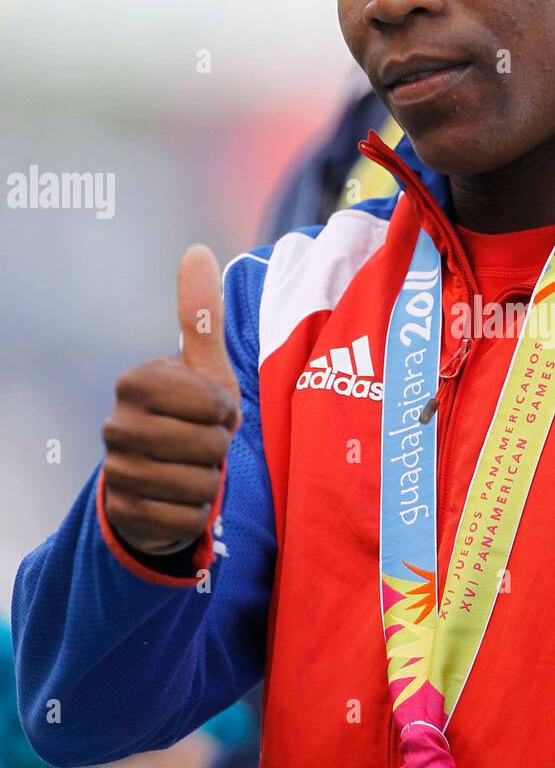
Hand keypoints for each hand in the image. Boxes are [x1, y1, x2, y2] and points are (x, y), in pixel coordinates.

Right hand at [102, 245, 240, 554]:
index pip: (212, 403)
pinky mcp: (123, 511)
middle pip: (209, 446)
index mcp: (137, 381)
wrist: (161, 478)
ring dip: (209, 482)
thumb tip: (197, 249)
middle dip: (220, 450)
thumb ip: (200, 315)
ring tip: (193, 470)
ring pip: (199, 484)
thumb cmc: (191, 417)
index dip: (225, 413)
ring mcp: (115, 469)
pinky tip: (179, 499)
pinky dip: (195, 513)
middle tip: (204, 444)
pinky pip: (187, 518)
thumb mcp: (204, 369)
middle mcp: (116, 423)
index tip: (211, 412)